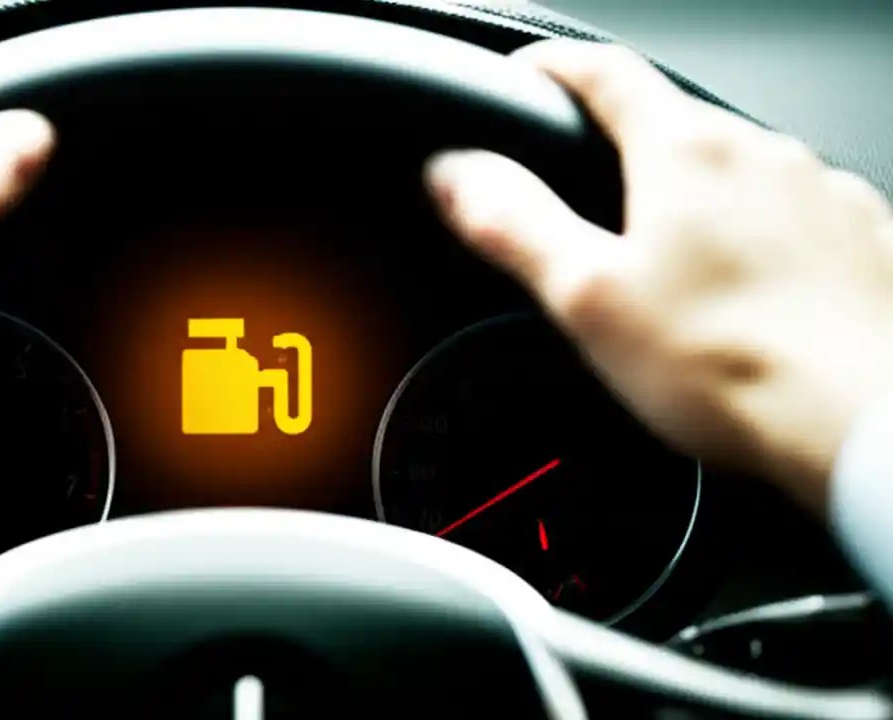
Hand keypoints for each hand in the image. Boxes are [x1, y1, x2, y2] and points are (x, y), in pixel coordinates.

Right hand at [426, 39, 892, 511]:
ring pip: (735, 175)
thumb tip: (455, 174)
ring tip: (668, 278)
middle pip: (670, 125)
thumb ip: (512, 224)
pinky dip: (757, 242)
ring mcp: (820, 194)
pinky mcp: (861, 240)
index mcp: (686, 153)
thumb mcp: (586, 297)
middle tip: (589, 215)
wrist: (862, 428)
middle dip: (622, 155)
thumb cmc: (730, 369)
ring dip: (695, 204)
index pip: (601, 72)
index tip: (526, 76)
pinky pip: (791, 219)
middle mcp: (763, 154)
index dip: (550, 68)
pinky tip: (742, 300)